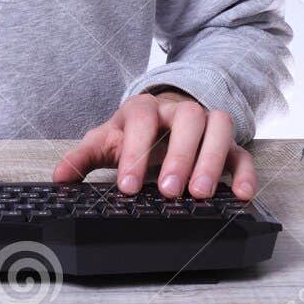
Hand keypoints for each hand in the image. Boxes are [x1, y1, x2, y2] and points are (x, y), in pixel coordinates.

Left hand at [52, 89, 256, 200]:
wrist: (161, 116)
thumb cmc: (132, 133)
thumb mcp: (105, 141)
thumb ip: (82, 159)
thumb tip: (59, 178)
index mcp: (144, 109)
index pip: (141, 121)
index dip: (135, 152)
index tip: (127, 186)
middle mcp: (178, 111)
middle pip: (187, 120)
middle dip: (178, 155)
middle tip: (167, 191)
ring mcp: (206, 124)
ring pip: (218, 127)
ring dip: (211, 160)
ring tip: (199, 194)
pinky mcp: (228, 143)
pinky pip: (242, 151)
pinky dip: (244, 171)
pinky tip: (240, 194)